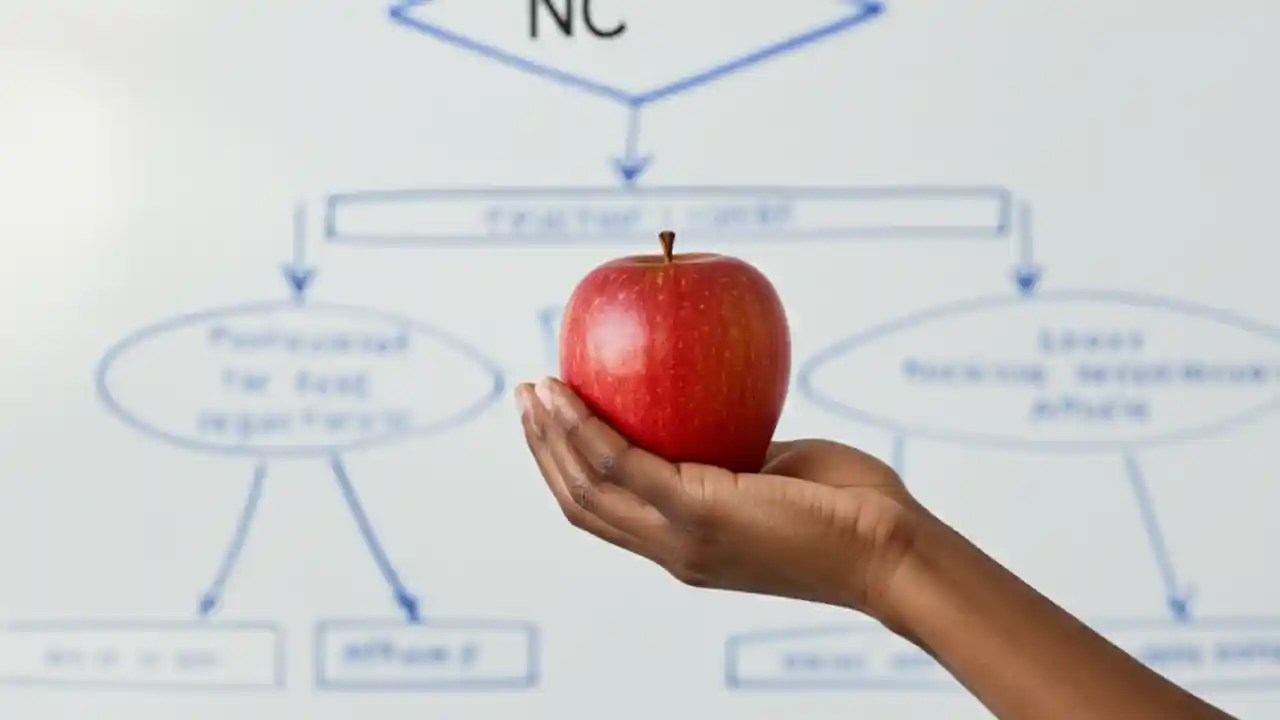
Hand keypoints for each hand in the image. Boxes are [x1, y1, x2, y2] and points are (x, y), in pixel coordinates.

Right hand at [515, 376, 924, 623]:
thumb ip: (735, 452)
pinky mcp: (698, 514)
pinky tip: (569, 392)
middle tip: (527, 397)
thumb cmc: (850, 504)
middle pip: (581, 502)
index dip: (567, 468)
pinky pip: (623, 463)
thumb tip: (712, 406)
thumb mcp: (775, 471)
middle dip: (544, 449)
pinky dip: (585, 426)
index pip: (608, 513)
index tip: (552, 420)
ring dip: (552, 434)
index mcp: (685, 546)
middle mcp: (673, 550)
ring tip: (535, 389)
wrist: (891, 547)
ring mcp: (681, 537)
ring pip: (588, 485)